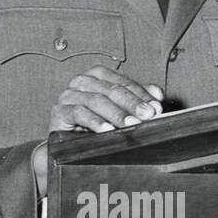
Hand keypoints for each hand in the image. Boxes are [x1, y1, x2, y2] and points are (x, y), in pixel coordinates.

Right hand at [31, 67, 163, 197]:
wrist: (69, 142)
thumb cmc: (96, 123)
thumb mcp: (120, 110)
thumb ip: (138, 99)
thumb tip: (158, 93)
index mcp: (99, 75)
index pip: (123, 82)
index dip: (142, 94)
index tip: (156, 108)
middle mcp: (83, 80)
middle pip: (112, 90)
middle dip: (132, 104)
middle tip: (147, 116)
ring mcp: (69, 94)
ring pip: (96, 100)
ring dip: (116, 114)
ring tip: (131, 125)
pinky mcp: (59, 110)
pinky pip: (79, 113)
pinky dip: (95, 122)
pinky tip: (107, 130)